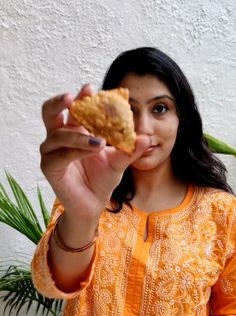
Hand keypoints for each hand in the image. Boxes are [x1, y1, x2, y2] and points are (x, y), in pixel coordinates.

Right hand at [40, 85, 149, 219]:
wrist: (93, 204)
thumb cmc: (102, 179)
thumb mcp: (118, 162)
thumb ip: (129, 150)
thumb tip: (146, 138)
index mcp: (74, 130)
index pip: (73, 108)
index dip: (80, 97)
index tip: (91, 88)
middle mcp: (59, 137)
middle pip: (50, 112)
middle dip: (59, 102)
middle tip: (73, 98)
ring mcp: (51, 152)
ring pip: (57, 135)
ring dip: (78, 136)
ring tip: (100, 141)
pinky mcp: (49, 167)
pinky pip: (59, 155)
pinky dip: (75, 151)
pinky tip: (91, 149)